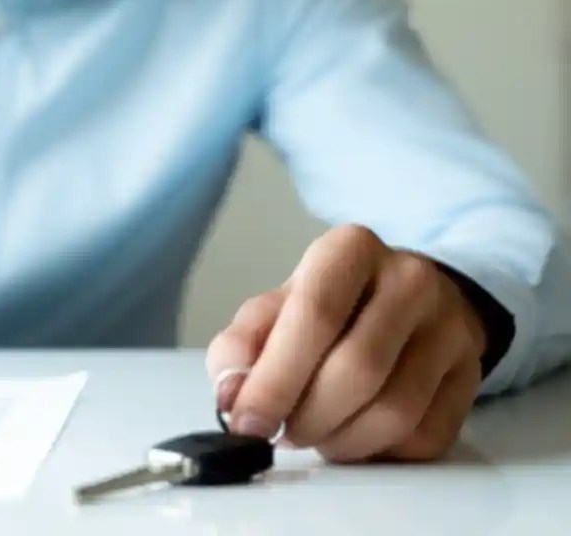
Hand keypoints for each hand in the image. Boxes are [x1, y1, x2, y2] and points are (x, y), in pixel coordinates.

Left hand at [206, 224, 487, 462]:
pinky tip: (354, 436)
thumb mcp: (274, 310)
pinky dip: (379, 452)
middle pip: (357, 368)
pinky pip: (425, 437)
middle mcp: (410, 279)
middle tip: (282, 432)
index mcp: (350, 250)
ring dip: (341, 441)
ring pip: (394, 411)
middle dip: (307, 417)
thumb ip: (241, 347)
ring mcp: (450, 328)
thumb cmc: (328, 308)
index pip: (315, 314)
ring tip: (314, 435)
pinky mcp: (470, 375)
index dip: (275, 379)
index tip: (248, 422)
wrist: (407, 301)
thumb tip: (231, 394)